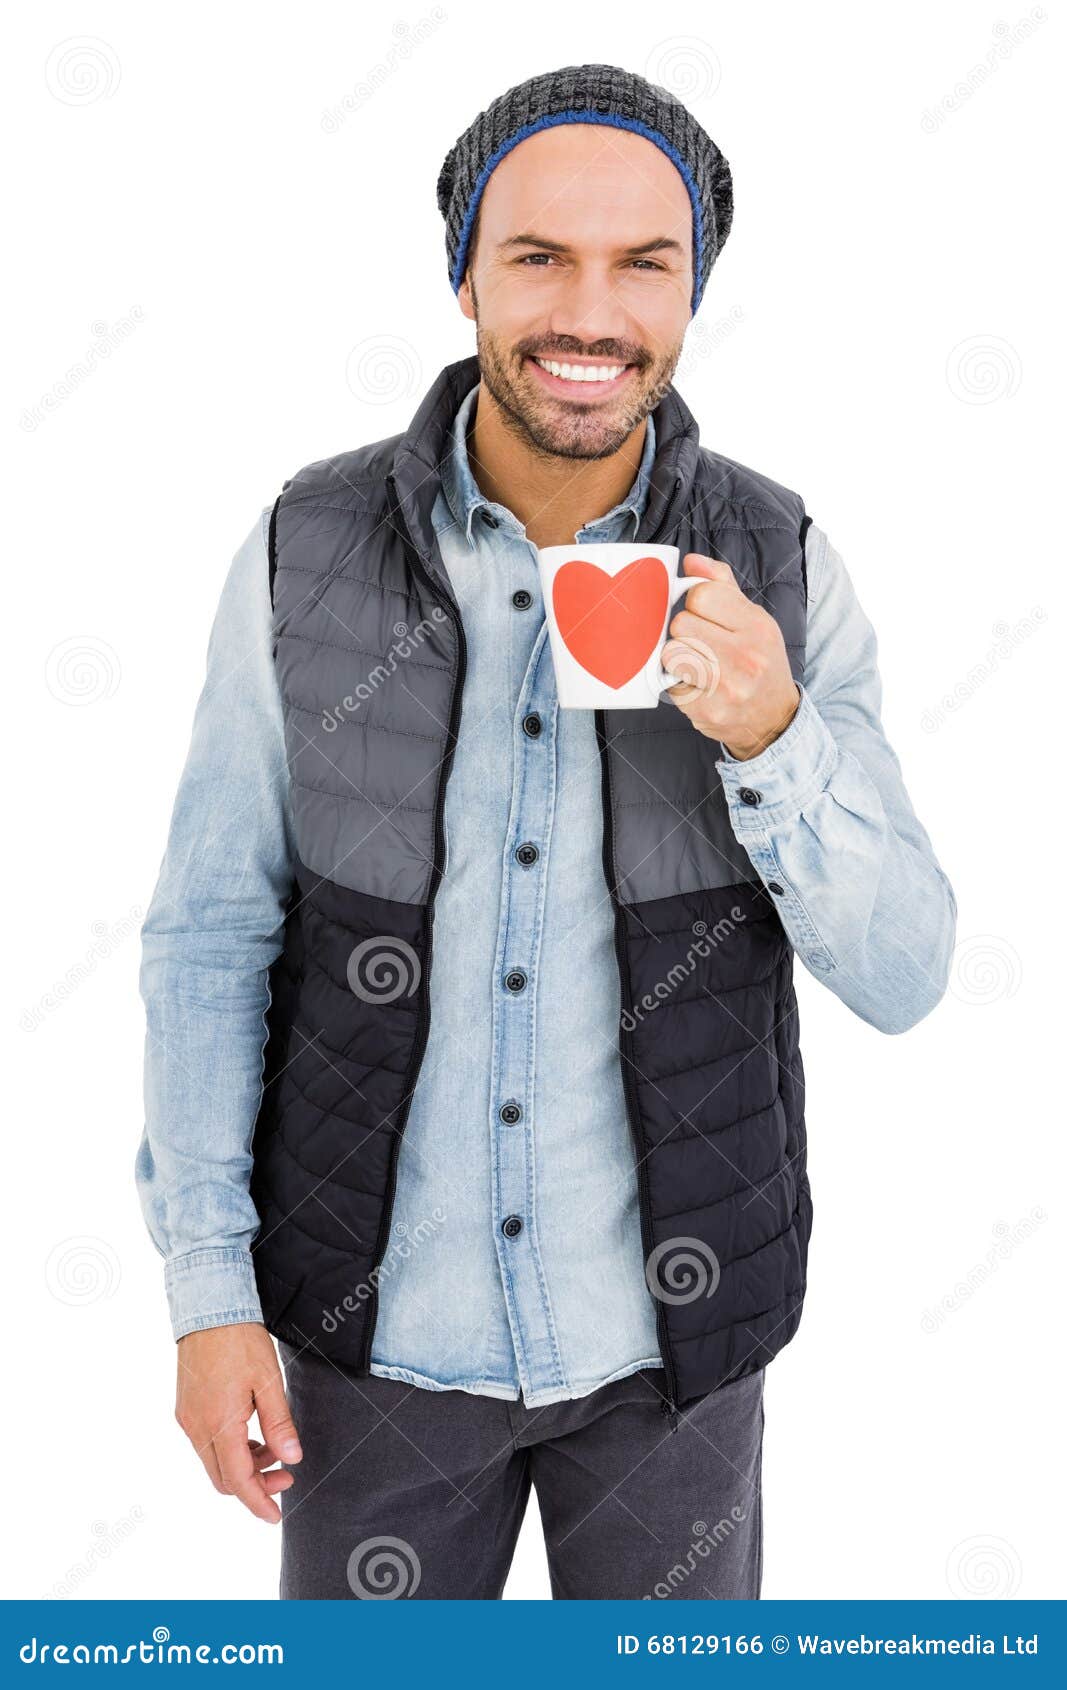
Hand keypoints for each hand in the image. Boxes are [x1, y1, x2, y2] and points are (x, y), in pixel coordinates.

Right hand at [175, 1322, 301, 1523]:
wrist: (208, 1307)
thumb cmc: (241, 1340)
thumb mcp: (269, 1380)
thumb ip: (279, 1423)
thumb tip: (292, 1459)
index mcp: (219, 1424)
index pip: (237, 1481)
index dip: (258, 1502)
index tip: (276, 1516)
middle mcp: (197, 1427)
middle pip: (223, 1478)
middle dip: (254, 1485)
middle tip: (286, 1474)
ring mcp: (187, 1419)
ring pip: (214, 1462)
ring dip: (243, 1465)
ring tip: (273, 1446)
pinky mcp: (185, 1409)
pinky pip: (207, 1444)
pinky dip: (230, 1449)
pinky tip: (251, 1432)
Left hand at [661, 554, 799, 758]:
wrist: (773, 718)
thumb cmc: (759, 662)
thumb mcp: (752, 619)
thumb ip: (721, 586)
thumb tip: (691, 562)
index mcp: (757, 625)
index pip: (701, 595)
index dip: (694, 603)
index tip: (704, 615)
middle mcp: (746, 656)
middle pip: (681, 623)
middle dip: (684, 632)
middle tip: (700, 643)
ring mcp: (727, 686)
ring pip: (671, 653)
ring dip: (677, 657)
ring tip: (696, 664)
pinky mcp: (707, 711)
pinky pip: (671, 684)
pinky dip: (679, 684)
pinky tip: (698, 686)